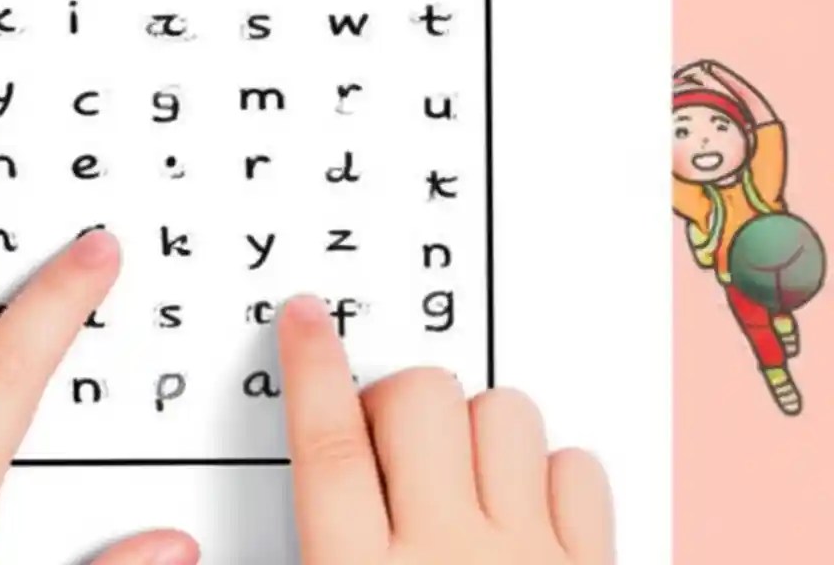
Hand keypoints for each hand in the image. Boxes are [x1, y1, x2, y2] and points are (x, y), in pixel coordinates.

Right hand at [277, 297, 614, 564]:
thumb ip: (313, 546)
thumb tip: (279, 510)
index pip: (330, 447)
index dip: (312, 370)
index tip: (307, 319)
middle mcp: (449, 557)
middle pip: (420, 403)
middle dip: (399, 398)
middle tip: (387, 437)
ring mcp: (529, 559)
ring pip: (506, 416)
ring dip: (476, 429)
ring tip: (460, 477)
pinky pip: (579, 470)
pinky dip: (550, 474)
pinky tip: (525, 508)